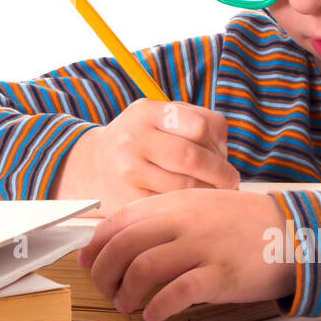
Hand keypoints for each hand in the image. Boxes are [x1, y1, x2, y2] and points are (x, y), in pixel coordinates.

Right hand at [51, 99, 239, 218]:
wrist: (91, 166)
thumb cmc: (139, 140)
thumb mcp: (157, 118)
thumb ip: (194, 122)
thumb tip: (223, 151)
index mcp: (147, 112)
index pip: (199, 124)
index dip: (218, 142)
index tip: (223, 154)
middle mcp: (134, 139)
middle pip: (193, 157)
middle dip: (220, 172)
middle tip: (230, 181)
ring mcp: (129, 171)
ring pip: (186, 186)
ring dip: (208, 192)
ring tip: (213, 193)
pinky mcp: (128, 199)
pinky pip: (171, 206)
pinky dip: (189, 207)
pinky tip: (191, 205)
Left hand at [77, 189, 292, 320]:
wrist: (292, 231)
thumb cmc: (242, 222)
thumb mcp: (199, 205)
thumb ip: (163, 217)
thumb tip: (121, 238)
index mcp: (175, 202)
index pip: (119, 221)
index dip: (96, 245)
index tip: (88, 262)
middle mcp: (184, 221)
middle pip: (123, 246)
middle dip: (104, 273)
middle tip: (106, 290)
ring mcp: (202, 247)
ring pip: (143, 269)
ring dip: (126, 293)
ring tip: (127, 305)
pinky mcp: (220, 274)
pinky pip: (177, 293)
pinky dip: (157, 308)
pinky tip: (154, 315)